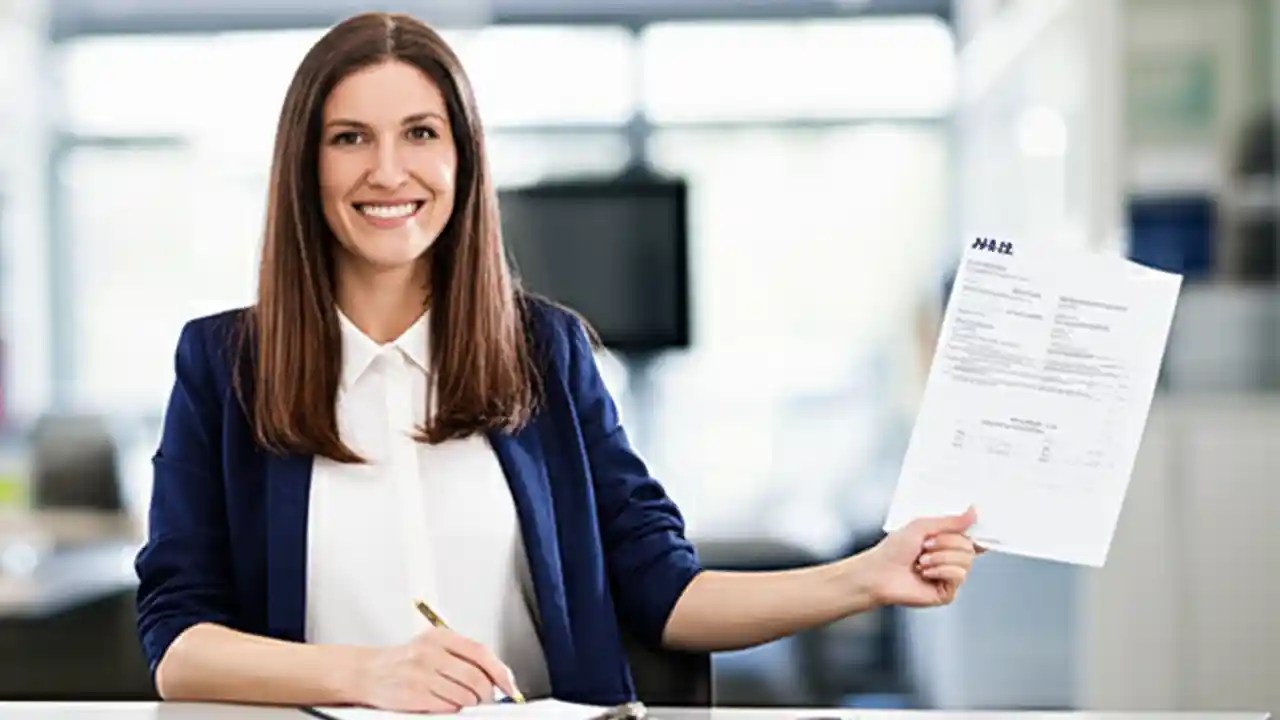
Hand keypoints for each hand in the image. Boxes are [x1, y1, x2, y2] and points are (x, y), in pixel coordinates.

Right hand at [351, 628, 519, 712]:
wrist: (367, 672)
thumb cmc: (404, 661)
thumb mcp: (433, 647)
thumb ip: (463, 656)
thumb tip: (496, 675)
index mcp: (440, 637)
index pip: (481, 653)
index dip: (500, 671)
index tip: (509, 685)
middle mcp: (431, 653)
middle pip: (476, 678)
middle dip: (487, 694)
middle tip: (487, 699)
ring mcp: (422, 674)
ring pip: (464, 695)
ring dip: (470, 703)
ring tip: (463, 700)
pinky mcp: (414, 695)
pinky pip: (447, 706)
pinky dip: (452, 708)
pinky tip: (445, 702)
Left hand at [864, 506, 981, 607]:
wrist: (880, 573)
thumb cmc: (894, 550)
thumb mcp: (921, 527)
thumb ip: (950, 521)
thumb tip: (972, 512)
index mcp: (944, 542)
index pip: (970, 537)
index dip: (977, 534)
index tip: (976, 528)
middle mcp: (949, 559)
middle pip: (969, 547)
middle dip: (946, 543)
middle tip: (926, 545)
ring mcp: (949, 577)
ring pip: (966, 561)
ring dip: (941, 557)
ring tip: (921, 560)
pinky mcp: (947, 592)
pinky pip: (958, 576)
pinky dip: (940, 570)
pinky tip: (925, 573)